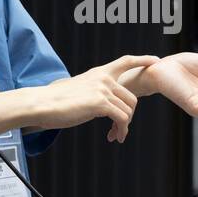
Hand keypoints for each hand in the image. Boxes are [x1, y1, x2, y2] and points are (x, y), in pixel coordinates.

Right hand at [36, 54, 158, 142]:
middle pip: (131, 97)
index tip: (155, 60)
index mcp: (98, 73)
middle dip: (129, 116)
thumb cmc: (55, 100)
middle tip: (120, 130)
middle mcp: (103, 78)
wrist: (42, 104)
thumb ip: (93, 91)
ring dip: (124, 126)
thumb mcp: (78, 89)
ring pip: (128, 110)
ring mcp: (103, 89)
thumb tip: (100, 102)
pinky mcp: (100, 103)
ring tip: (116, 135)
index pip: (125, 61)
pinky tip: (114, 136)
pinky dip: (121, 130)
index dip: (142, 60)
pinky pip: (122, 118)